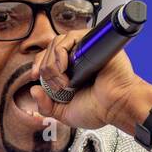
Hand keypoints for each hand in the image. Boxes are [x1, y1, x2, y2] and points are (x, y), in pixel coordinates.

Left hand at [27, 30, 151, 133]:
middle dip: (45, 70)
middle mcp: (77, 58)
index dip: (37, 65)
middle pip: (48, 49)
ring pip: (56, 43)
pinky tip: (66, 68)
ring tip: (64, 82)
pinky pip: (70, 37)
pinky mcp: (93, 42)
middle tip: (57, 87)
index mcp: (70, 71)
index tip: (34, 76)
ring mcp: (85, 49)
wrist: (116, 106)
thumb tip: (34, 90)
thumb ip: (45, 106)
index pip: (46, 58)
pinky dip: (61, 53)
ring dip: (53, 65)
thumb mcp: (64, 114)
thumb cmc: (99, 109)